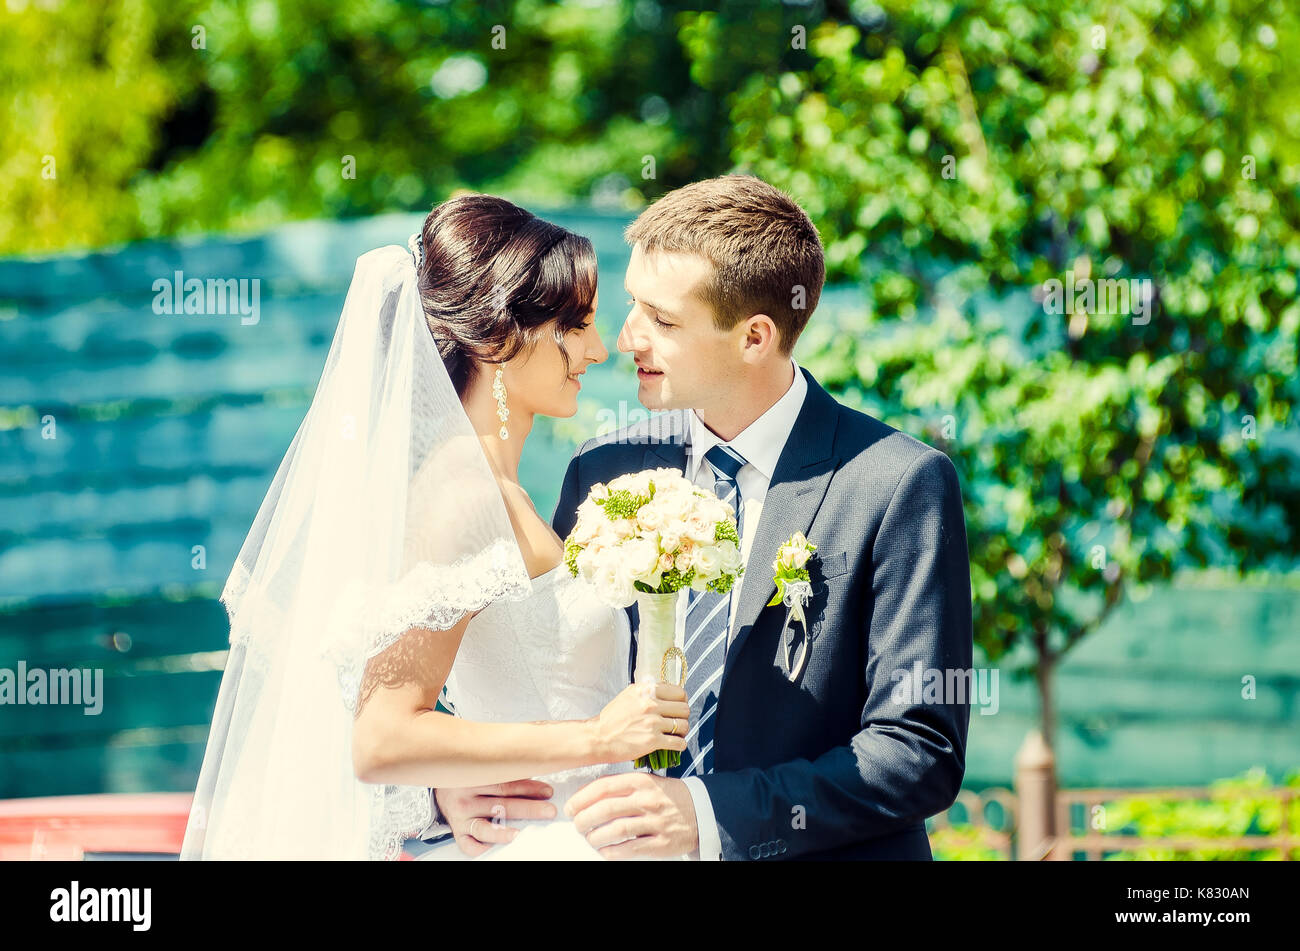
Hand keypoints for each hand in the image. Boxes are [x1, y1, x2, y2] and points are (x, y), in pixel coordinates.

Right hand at [434, 779, 556, 856]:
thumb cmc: (469, 775)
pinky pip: (467, 845)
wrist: (439, 780)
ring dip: (503, 832)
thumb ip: (505, 772)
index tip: (548, 791)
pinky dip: (479, 848)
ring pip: (484, 828)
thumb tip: (535, 769)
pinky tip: (492, 848)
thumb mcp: (483, 768)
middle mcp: (466, 799)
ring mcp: (460, 818)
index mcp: (474, 779)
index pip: (506, 785)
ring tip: (520, 834)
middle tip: (549, 811)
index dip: (529, 787)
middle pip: (501, 805)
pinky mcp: (457, 832)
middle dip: (528, 808)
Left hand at [564, 771, 697, 858]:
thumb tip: (587, 793)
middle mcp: (647, 800)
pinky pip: (631, 849)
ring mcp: (655, 822)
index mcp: (641, 781)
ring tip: (590, 839)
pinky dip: (613, 852)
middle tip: (577, 825)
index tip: (570, 807)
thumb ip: (621, 785)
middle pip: (605, 809)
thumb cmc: (668, 796)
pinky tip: (604, 851)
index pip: (604, 787)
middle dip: (584, 819)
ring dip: (596, 837)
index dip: (582, 798)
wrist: (703, 810)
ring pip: (616, 830)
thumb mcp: (648, 781)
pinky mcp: (661, 843)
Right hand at [593, 681, 689, 762]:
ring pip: (684, 726)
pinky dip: (680, 745)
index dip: (682, 701)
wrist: (597, 738)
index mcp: (646, 691)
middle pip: (684, 708)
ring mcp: (652, 723)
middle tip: (677, 722)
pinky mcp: (652, 741)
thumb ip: (648, 692)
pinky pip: (679, 742)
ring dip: (682, 731)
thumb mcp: (628, 695)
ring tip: (675, 734)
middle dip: (683, 717)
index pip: (679, 692)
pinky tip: (675, 745)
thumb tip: (666, 692)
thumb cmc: (611, 719)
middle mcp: (651, 704)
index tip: (679, 707)